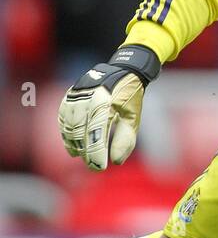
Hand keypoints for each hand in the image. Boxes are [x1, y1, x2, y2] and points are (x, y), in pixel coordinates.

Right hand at [58, 45, 160, 170]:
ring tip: (86, 158)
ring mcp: (76, 96)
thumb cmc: (130, 96)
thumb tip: (116, 161)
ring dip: (76, 146)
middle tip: (94, 167)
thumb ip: (125, 138)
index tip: (99, 167)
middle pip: (81, 132)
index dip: (96, 152)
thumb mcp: (133, 116)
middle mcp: (87, 98)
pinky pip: (64, 120)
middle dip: (86, 153)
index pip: (97, 131)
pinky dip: (67, 136)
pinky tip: (73, 149)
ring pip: (70, 127)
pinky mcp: (70, 97)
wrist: (122, 69)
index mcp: (106, 101)